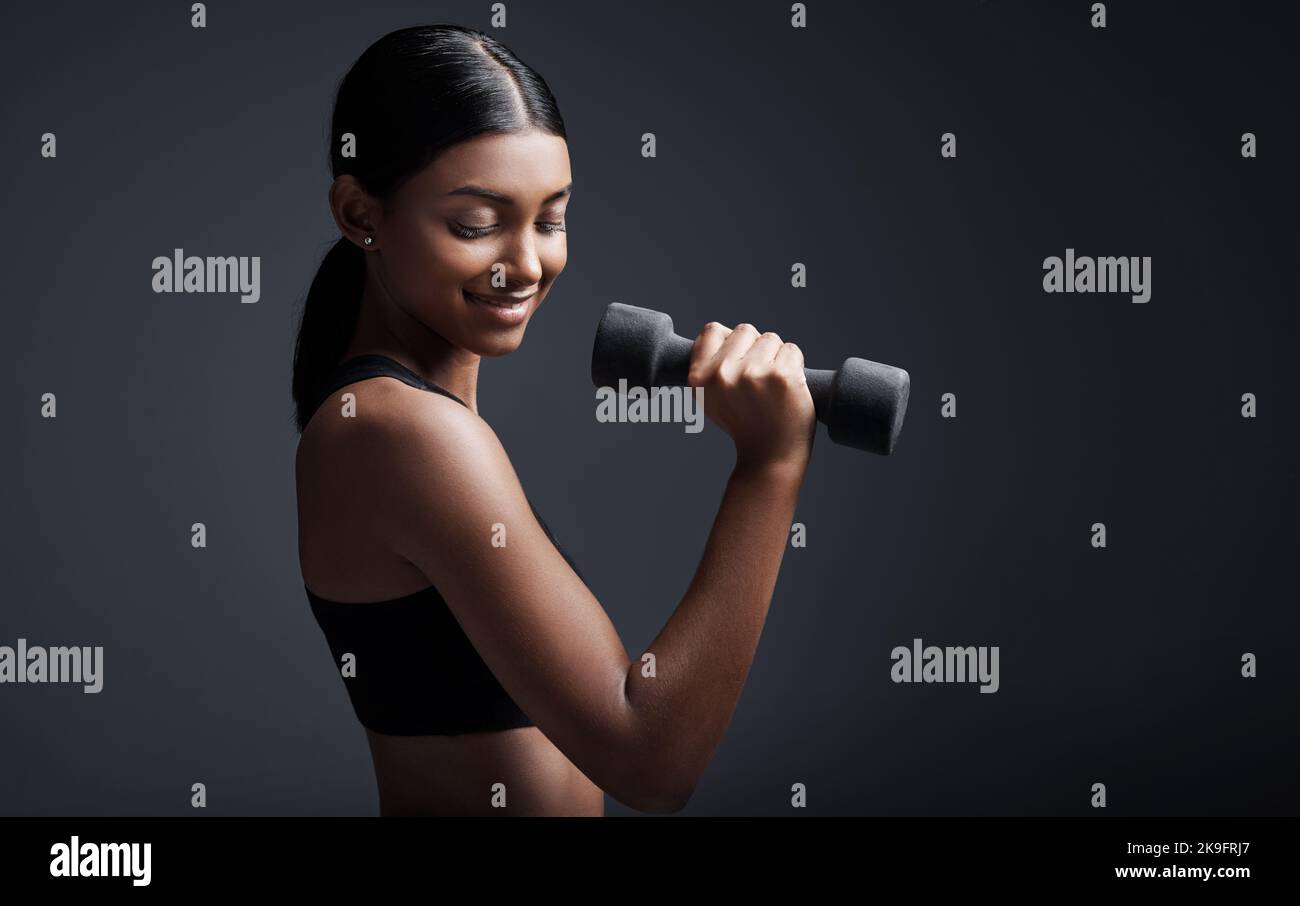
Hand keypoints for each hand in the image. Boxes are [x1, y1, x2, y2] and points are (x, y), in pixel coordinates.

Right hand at [686, 321, 816, 471]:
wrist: (770, 455)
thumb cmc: (744, 423)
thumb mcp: (711, 398)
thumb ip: (710, 366)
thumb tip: (723, 331)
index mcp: (699, 377)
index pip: (713, 330)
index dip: (730, 342)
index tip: (738, 361)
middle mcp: (722, 374)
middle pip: (745, 330)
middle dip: (755, 348)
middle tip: (758, 380)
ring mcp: (753, 373)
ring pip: (771, 339)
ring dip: (777, 357)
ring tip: (773, 386)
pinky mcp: (782, 376)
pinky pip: (792, 350)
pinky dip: (795, 365)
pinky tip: (788, 388)